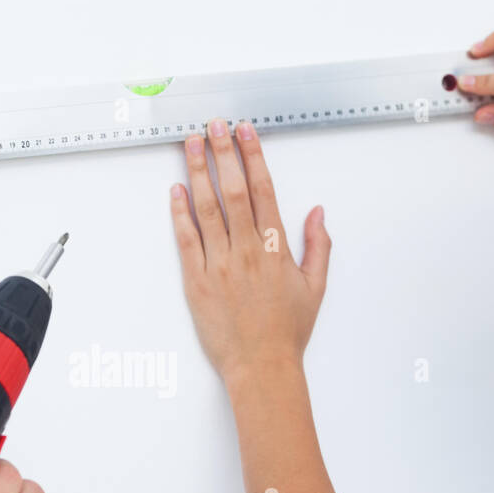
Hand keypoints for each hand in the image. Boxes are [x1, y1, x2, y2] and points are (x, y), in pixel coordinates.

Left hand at [169, 119, 330, 385]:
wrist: (262, 368)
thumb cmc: (287, 332)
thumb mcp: (315, 287)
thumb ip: (317, 245)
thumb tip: (317, 212)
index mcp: (277, 249)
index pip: (264, 190)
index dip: (253, 156)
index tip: (245, 132)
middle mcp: (248, 251)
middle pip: (233, 190)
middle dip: (223, 152)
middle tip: (214, 125)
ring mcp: (220, 265)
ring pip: (207, 208)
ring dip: (198, 172)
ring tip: (191, 144)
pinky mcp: (197, 282)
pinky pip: (187, 240)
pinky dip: (180, 213)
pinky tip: (176, 190)